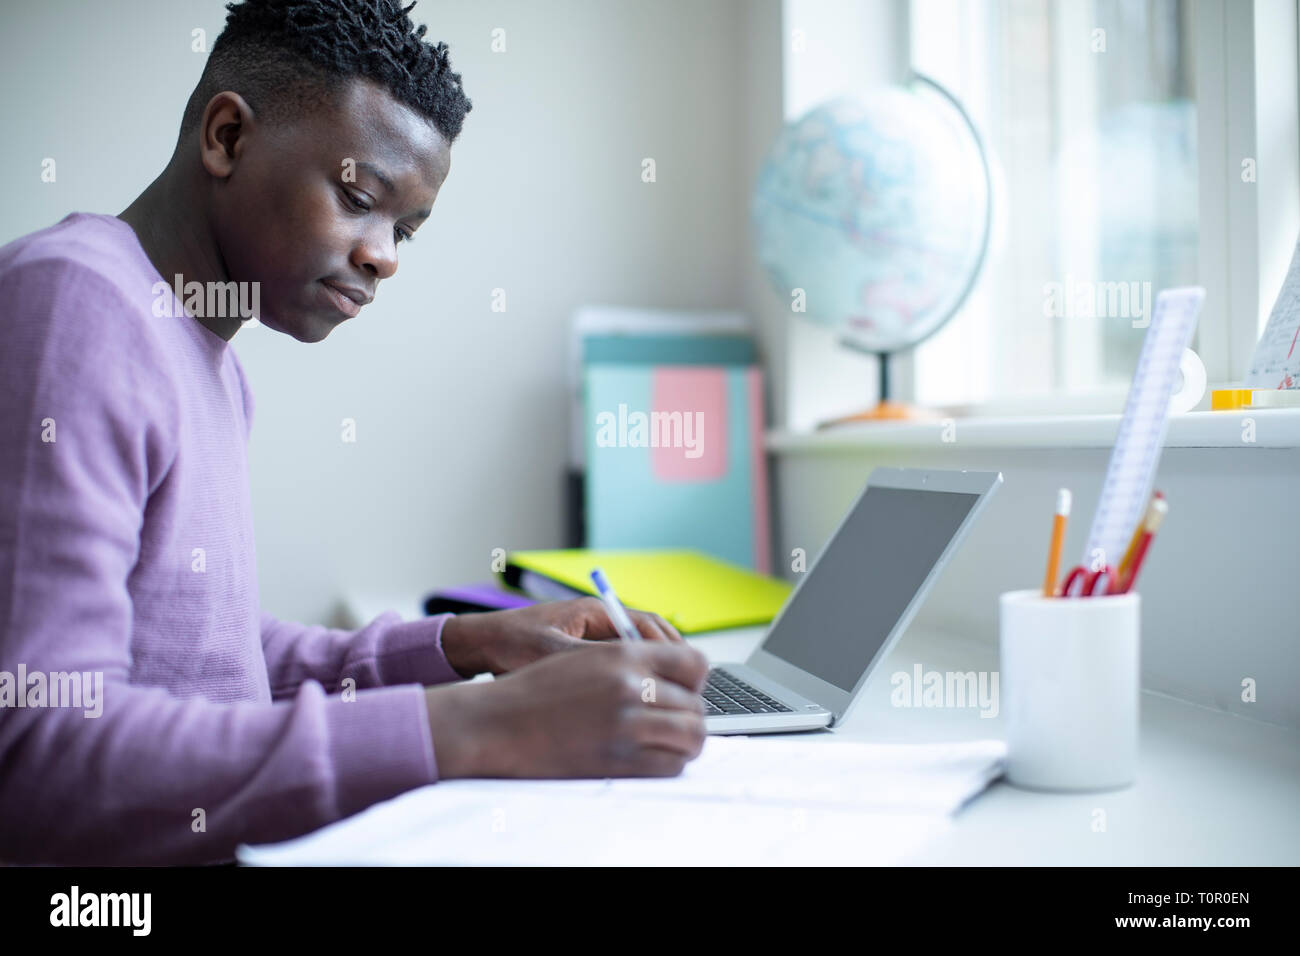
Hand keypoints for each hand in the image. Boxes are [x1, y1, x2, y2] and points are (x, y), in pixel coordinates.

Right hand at [425, 640, 709, 778]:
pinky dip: (670, 763)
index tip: (687, 690)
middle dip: (691, 714)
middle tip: (678, 721)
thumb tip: (673, 676)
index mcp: (623, 654)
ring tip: (670, 741)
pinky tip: (654, 758)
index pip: (694, 662)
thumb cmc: (535, 690)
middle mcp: (629, 686)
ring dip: (686, 741)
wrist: (496, 723)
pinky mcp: (617, 761)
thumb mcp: (584, 656)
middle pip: (695, 703)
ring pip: (690, 736)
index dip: (696, 680)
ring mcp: (625, 725)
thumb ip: (630, 660)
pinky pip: (670, 766)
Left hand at [440, 596, 683, 676]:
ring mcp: (591, 636)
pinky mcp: (583, 653)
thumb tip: (627, 673)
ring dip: (651, 671)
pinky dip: (631, 679)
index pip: (649, 624)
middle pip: (649, 637)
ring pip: (636, 652)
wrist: (479, 644)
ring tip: (665, 699)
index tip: (684, 671)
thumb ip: (588, 661)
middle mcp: (598, 620)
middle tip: (685, 689)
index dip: (671, 648)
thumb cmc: (509, 643)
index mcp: (594, 611)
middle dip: (669, 661)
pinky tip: (633, 703)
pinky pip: (619, 664)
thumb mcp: (551, 654)